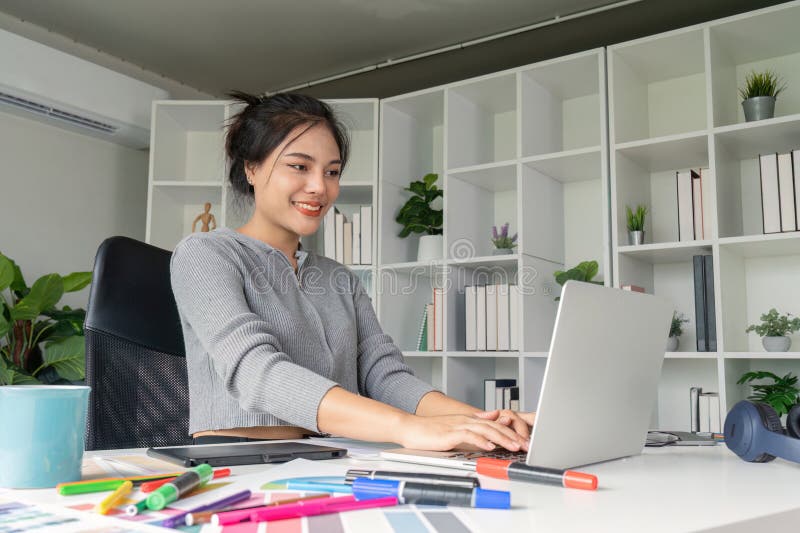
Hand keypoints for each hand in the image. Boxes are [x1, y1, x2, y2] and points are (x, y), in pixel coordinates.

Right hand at [397, 413, 529, 451]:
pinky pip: (469, 435)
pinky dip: (481, 440)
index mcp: (469, 420)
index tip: (523, 441)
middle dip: (512, 436)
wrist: (410, 428)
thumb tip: (491, 420)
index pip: (495, 424)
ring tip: (514, 446)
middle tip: (526, 445)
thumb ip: (473, 425)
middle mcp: (466, 420)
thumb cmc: (430, 431)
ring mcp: (458, 426)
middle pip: (494, 426)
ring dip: (501, 438)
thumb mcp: (455, 427)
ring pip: (485, 429)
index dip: (510, 432)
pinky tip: (490, 446)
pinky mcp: (450, 433)